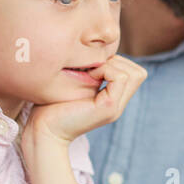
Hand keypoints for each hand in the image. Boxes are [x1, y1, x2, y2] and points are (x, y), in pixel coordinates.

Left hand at [23, 54, 146, 147]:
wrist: (43, 130)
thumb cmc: (51, 106)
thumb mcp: (75, 86)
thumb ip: (89, 75)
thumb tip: (94, 52)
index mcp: (112, 100)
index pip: (135, 72)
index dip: (117, 62)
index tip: (93, 66)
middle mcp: (118, 105)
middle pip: (139, 73)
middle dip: (117, 61)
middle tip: (93, 68)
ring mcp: (115, 108)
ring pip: (135, 74)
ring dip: (112, 65)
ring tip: (91, 73)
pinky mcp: (108, 108)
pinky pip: (120, 78)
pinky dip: (106, 70)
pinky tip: (89, 76)